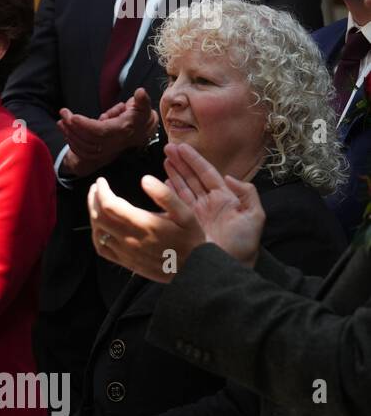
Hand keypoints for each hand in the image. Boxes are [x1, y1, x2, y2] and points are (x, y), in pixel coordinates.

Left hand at [58, 88, 158, 176]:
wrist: (142, 132)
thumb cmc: (140, 116)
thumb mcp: (143, 106)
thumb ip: (142, 100)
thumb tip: (140, 91)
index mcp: (121, 130)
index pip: (100, 131)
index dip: (85, 125)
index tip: (73, 117)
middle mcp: (113, 142)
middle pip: (89, 139)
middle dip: (74, 127)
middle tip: (63, 114)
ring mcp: (107, 150)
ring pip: (84, 147)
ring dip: (70, 135)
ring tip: (61, 122)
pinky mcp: (101, 153)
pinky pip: (84, 153)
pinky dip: (73, 144)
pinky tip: (66, 133)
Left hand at [88, 173, 205, 282]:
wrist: (195, 270)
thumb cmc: (191, 239)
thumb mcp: (186, 213)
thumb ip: (165, 195)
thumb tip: (145, 179)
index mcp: (143, 224)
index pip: (109, 205)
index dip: (101, 191)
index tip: (101, 181)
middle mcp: (130, 239)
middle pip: (99, 217)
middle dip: (93, 200)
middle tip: (95, 188)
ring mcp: (126, 252)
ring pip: (98, 232)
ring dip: (92, 215)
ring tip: (95, 203)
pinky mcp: (126, 262)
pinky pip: (102, 249)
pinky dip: (96, 236)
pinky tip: (99, 228)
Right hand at [164, 143, 263, 266]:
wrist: (230, 268)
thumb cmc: (243, 245)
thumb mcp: (254, 217)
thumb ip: (247, 194)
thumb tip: (230, 177)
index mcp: (224, 198)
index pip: (207, 173)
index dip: (194, 159)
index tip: (182, 147)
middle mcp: (207, 202)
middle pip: (191, 177)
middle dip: (180, 162)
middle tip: (168, 147)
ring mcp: (194, 213)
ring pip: (182, 187)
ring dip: (173, 172)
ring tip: (164, 159)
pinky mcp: (184, 224)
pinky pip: (174, 204)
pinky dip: (167, 192)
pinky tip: (161, 182)